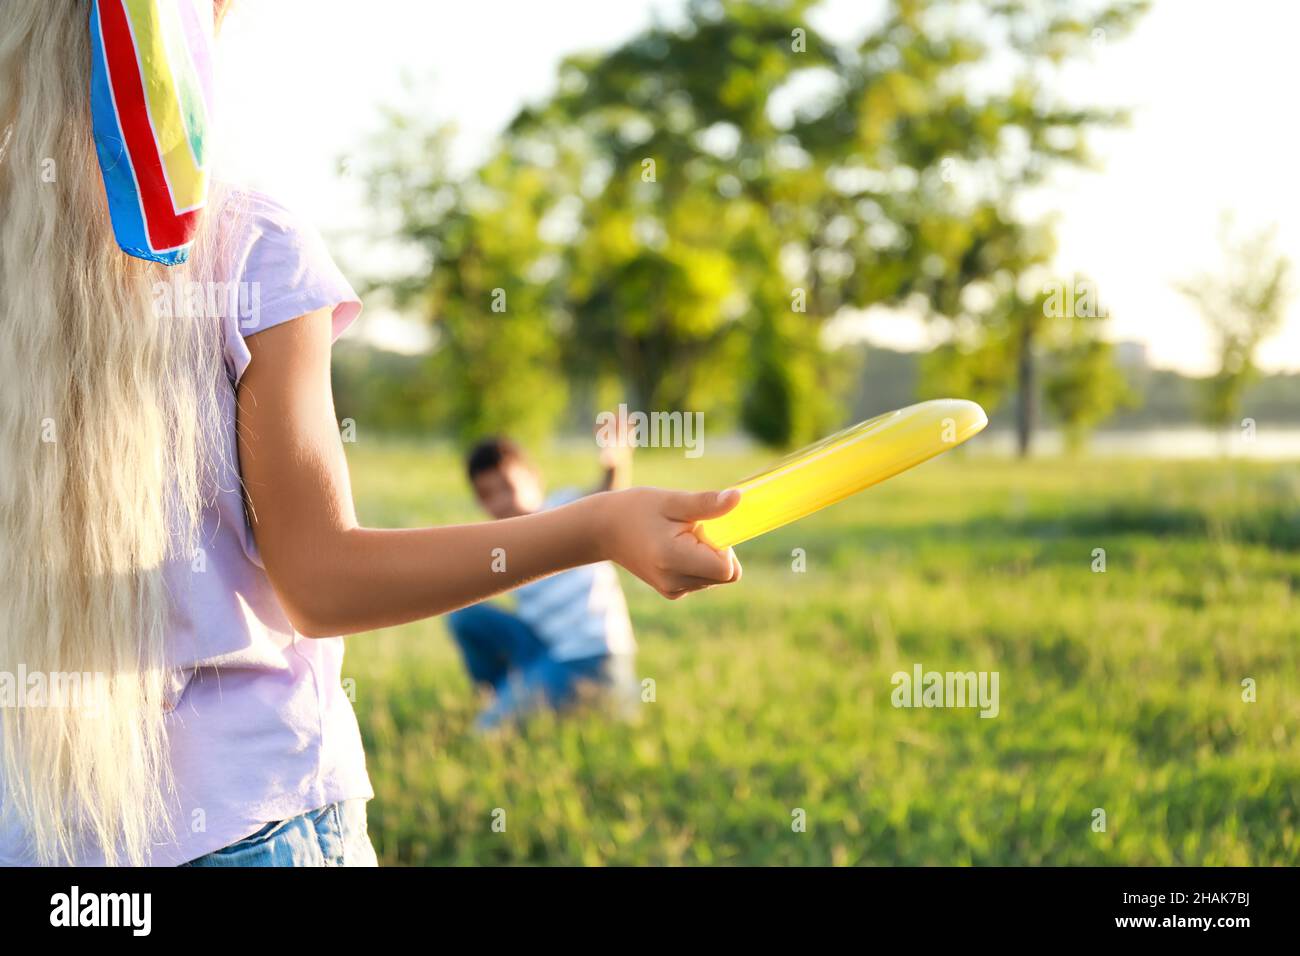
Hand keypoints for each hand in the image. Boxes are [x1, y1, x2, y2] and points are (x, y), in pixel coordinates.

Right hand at [595, 488, 742, 598]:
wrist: (604, 530)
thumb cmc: (637, 509)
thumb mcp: (672, 500)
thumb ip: (706, 503)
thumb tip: (737, 498)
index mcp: (674, 560)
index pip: (727, 569)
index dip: (725, 546)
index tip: (704, 527)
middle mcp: (674, 582)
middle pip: (724, 575)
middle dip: (718, 550)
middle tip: (691, 529)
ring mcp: (673, 590)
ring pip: (715, 578)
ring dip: (707, 556)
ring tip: (679, 537)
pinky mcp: (672, 592)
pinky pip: (702, 580)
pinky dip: (697, 563)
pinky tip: (675, 548)